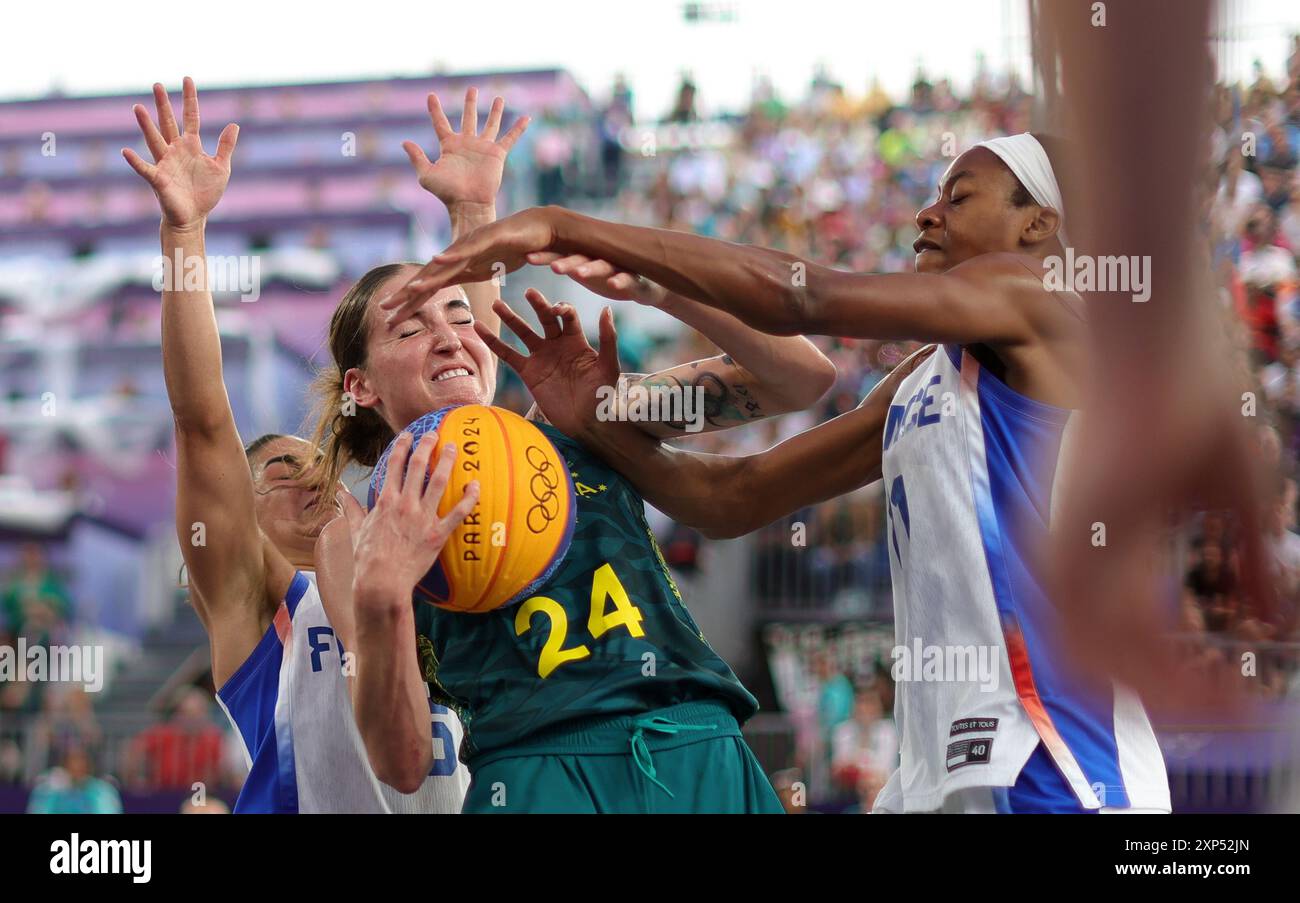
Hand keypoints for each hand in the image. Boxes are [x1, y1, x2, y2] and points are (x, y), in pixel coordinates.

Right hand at [122, 77, 238, 229]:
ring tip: (138, 107)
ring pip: (154, 140)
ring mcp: (165, 163)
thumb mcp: (221, 168)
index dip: (190, 99)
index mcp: (191, 146)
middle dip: (163, 105)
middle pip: (168, 123)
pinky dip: (135, 161)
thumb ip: (226, 146)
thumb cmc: (205, 192)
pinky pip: (144, 169)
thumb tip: (234, 124)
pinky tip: (126, 151)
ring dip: (146, 125)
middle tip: (157, 84)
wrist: (194, 217)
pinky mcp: (158, 179)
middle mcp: (175, 150)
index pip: (190, 117)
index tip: (187, 79)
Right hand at [351, 434, 479, 603]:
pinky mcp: (438, 534)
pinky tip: (475, 484)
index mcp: (386, 501)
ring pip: (439, 482)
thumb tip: (339, 494)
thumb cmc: (367, 558)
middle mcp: (405, 504)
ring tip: (454, 448)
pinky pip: (458, 513)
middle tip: (434, 434)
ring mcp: (423, 518)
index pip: (394, 465)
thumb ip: (351, 509)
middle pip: (418, 466)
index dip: (402, 446)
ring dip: (447, 462)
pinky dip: (468, 498)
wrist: (381, 581)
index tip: (408, 435)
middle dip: (426, 445)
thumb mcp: (356, 530)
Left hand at [379, 207, 559, 324]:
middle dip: (406, 296)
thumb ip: (472, 278)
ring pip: (444, 265)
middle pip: (429, 279)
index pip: (430, 288)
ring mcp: (472, 246)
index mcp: (460, 267)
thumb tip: (462, 292)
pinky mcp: (489, 238)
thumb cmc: (515, 247)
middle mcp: (460, 255)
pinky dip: (453, 255)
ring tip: (406, 291)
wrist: (539, 226)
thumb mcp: (489, 270)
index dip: (410, 304)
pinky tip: (437, 259)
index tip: (391, 319)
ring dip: (425, 278)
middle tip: (384, 310)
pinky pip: (468, 249)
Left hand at [402, 87, 528, 210]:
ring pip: (490, 124)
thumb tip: (405, 142)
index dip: (435, 109)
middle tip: (471, 89)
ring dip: (495, 111)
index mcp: (449, 146)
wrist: (468, 203)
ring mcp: (483, 148)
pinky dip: (518, 128)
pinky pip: (510, 138)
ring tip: (498, 98)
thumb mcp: (426, 174)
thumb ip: (417, 157)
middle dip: (470, 103)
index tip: (431, 95)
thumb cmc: (446, 192)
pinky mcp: (497, 154)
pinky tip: (526, 118)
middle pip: (468, 118)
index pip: (440, 122)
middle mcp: (467, 144)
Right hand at [473, 288, 620, 437]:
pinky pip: (507, 354)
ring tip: (496, 303)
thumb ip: (609, 339)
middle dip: (538, 305)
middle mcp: (557, 344)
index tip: (557, 310)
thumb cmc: (602, 395)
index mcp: (577, 340)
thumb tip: (606, 309)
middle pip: (545, 318)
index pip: (567, 317)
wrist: (586, 422)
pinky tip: (480, 327)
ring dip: (511, 317)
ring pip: (523, 332)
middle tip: (530, 292)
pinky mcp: (528, 372)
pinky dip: (493, 342)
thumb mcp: (609, 366)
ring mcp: (541, 357)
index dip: (562, 309)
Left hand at [525, 252, 667, 307]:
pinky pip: (628, 280)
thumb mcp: (585, 272)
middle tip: (553, 267)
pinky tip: (614, 284)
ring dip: (591, 269)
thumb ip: (564, 265)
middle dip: (566, 262)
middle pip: (580, 259)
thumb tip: (531, 262)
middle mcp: (599, 260)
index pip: (562, 255)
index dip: (546, 256)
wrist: (648, 287)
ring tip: (579, 273)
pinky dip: (621, 281)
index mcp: (584, 260)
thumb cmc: (610, 278)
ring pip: (603, 267)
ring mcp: (618, 268)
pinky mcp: (636, 281)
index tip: (528, 257)